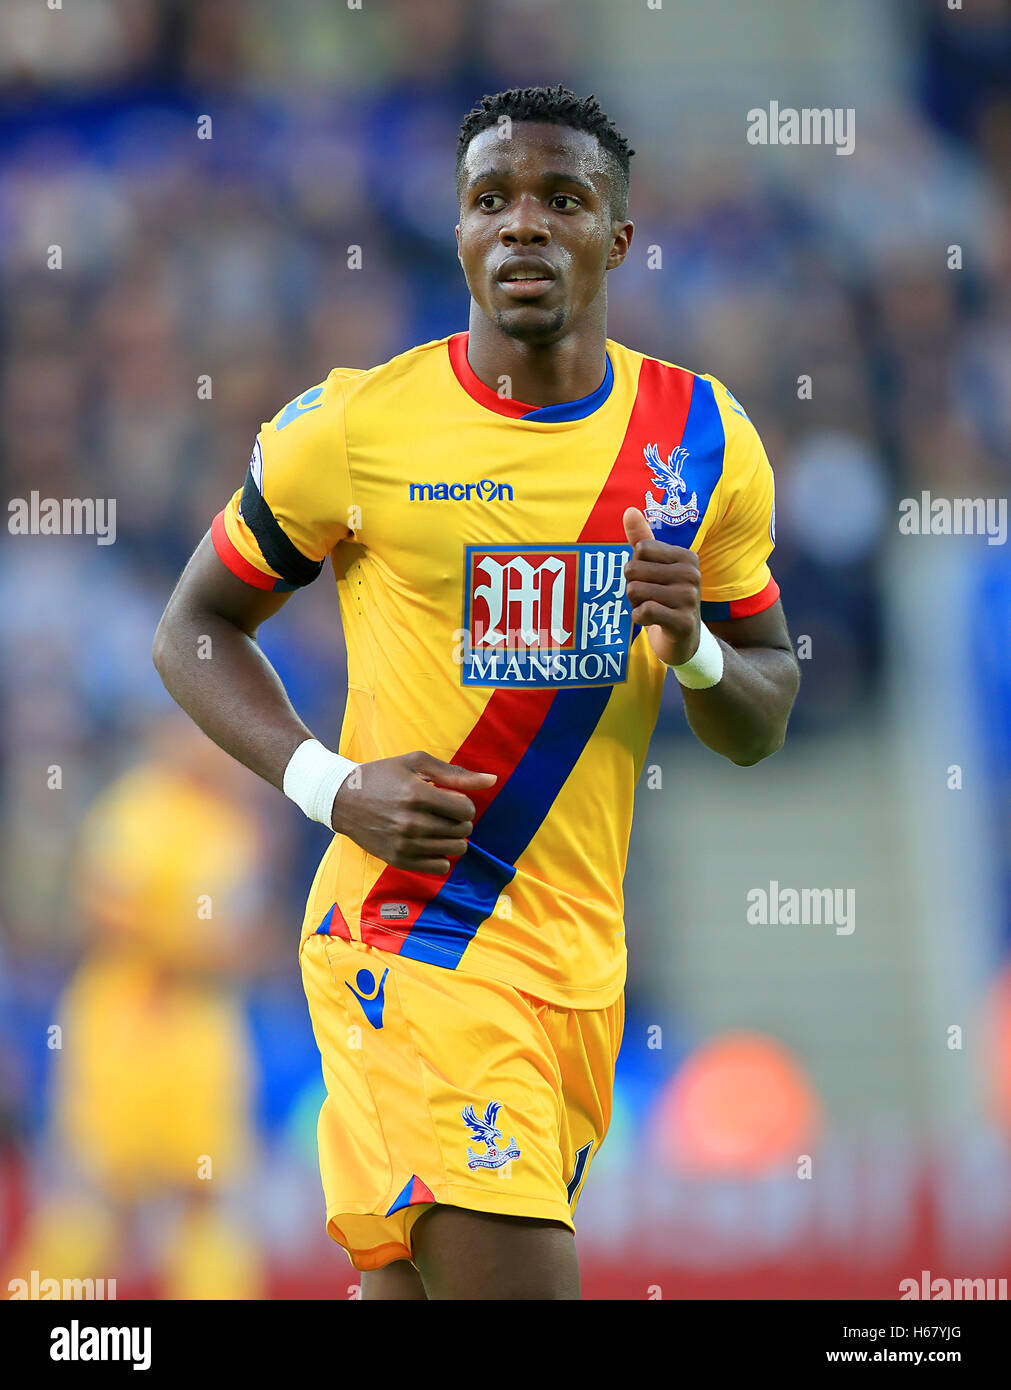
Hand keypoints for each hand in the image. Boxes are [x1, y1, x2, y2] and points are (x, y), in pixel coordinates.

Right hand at [331, 750, 496, 874]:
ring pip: (455, 849)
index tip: (452, 800)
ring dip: (454, 838)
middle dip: (461, 821)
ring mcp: (404, 844)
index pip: (466, 809)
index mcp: (417, 795)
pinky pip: (439, 867)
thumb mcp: (416, 764)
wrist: (342, 799)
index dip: (465, 804)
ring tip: (440, 827)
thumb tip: (492, 780)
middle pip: (462, 830)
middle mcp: (411, 822)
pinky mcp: (397, 859)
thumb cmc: (382, 776)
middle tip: (446, 813)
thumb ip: (456, 773)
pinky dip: (442, 856)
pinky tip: (432, 842)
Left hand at [622, 506, 701, 666]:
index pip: (640, 550)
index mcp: (686, 556)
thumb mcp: (655, 567)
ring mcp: (690, 599)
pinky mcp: (683, 622)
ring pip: (634, 591)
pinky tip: (653, 622)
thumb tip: (629, 511)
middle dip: (632, 587)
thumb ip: (642, 539)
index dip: (636, 567)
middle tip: (650, 598)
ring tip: (654, 609)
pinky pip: (644, 612)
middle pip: (633, 570)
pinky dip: (639, 618)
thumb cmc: (665, 598)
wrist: (684, 640)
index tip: (651, 581)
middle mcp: (692, 574)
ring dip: (635, 604)